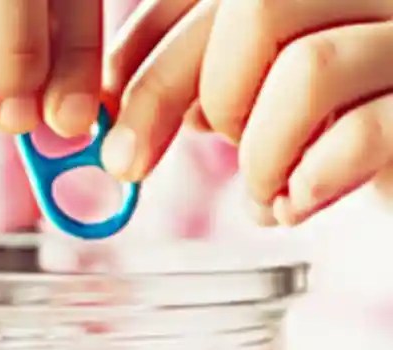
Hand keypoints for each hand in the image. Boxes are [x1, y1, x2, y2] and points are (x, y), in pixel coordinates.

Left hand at [102, 0, 392, 225]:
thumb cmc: (339, 119)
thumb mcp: (259, 87)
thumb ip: (196, 76)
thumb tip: (114, 120)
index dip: (142, 59)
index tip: (117, 134)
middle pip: (258, 8)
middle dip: (208, 97)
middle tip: (211, 150)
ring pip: (310, 69)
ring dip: (262, 152)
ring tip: (266, 188)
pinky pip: (361, 135)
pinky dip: (308, 184)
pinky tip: (298, 204)